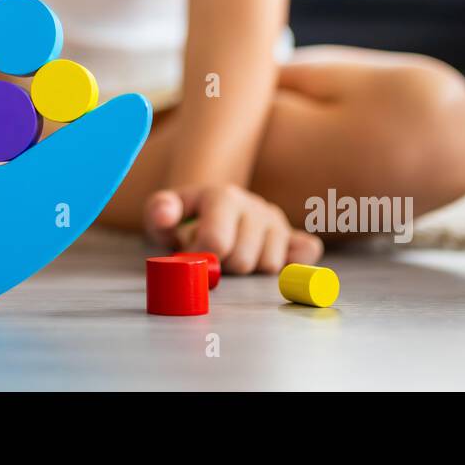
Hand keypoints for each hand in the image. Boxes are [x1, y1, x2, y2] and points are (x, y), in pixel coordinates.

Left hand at [143, 184, 322, 275]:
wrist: (211, 204)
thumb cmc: (185, 216)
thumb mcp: (165, 211)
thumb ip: (159, 212)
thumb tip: (164, 215)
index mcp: (223, 196)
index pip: (216, 242)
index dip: (201, 258)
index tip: (192, 253)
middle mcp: (254, 205)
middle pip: (242, 260)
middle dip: (223, 266)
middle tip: (212, 256)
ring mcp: (275, 220)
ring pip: (269, 265)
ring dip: (247, 268)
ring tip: (232, 253)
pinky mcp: (292, 235)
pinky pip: (305, 253)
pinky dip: (292, 263)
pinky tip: (266, 258)